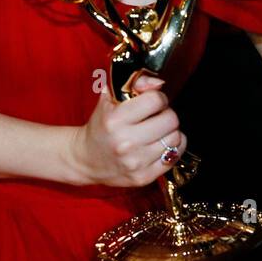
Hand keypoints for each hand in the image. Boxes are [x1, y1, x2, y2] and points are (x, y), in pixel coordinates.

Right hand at [67, 74, 185, 187]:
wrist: (85, 159)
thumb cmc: (100, 126)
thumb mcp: (109, 99)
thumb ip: (135, 83)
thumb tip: (158, 83)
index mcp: (115, 120)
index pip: (155, 100)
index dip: (158, 98)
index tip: (152, 102)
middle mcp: (125, 142)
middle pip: (170, 120)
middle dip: (166, 114)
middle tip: (157, 117)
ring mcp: (135, 162)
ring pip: (176, 138)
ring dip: (170, 132)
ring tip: (157, 132)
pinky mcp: (143, 177)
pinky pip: (175, 156)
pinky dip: (173, 148)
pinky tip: (161, 145)